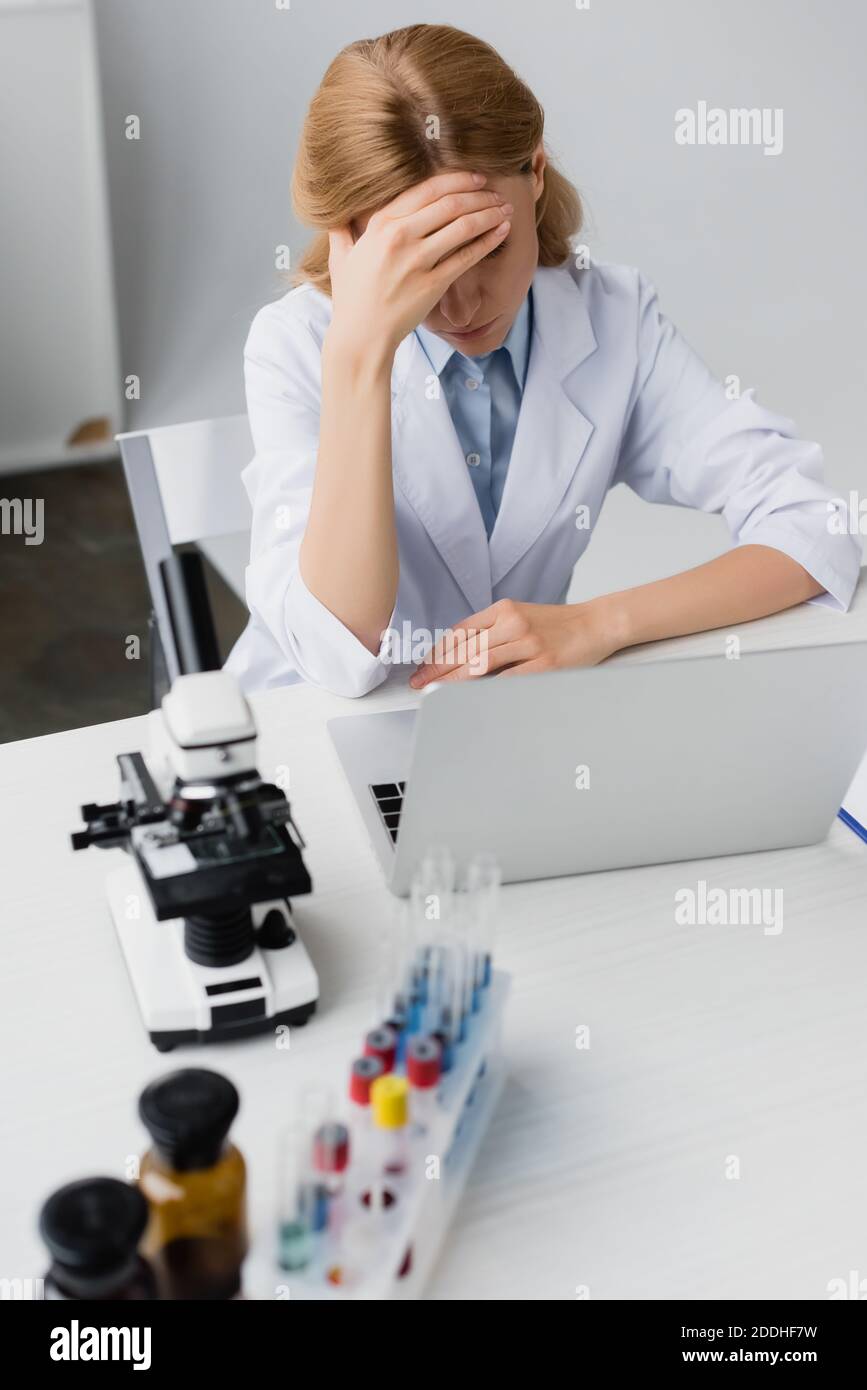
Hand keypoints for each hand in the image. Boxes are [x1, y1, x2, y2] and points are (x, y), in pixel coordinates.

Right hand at [325, 172, 511, 360]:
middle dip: (479, 194)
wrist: (360, 338)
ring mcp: (417, 261)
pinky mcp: (433, 284)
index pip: (426, 189)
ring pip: (462, 226)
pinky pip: (467, 256)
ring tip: (505, 209)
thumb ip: (341, 232)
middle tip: (497, 192)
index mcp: (380, 224)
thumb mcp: (340, 259)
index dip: (457, 179)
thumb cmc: (351, 300)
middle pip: (449, 203)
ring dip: (489, 213)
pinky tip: (502, 232)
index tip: (475, 178)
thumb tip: (335, 217)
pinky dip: (488, 241)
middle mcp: (400, 237)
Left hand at [408, 598, 622, 688]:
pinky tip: (470, 697)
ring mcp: (529, 644)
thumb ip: (491, 630)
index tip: (424, 666)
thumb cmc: (557, 624)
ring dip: (454, 680)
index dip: (438, 651)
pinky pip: (507, 680)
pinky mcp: (544, 664)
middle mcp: (514, 623)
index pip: (461, 631)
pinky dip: (486, 689)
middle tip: (420, 683)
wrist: (596, 623)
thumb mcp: (520, 615)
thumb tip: (458, 656)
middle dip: (438, 668)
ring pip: (480, 663)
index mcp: (504, 609)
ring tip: (436, 691)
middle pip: (466, 648)